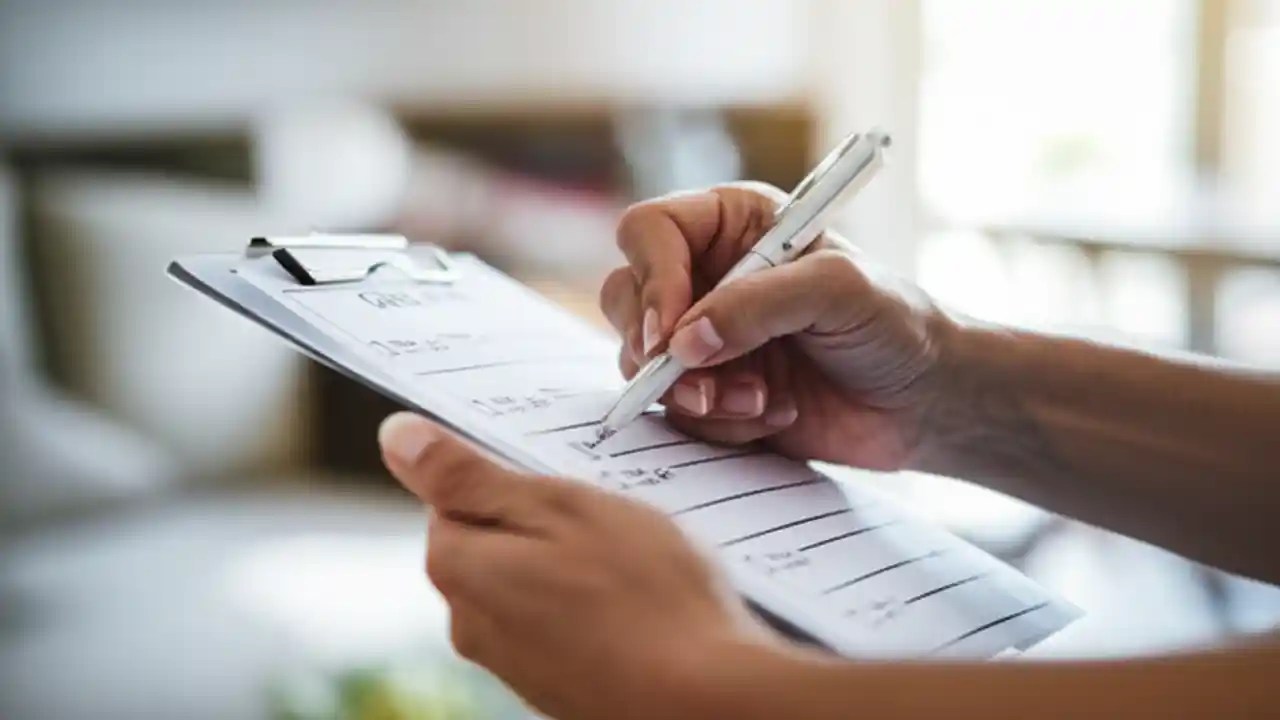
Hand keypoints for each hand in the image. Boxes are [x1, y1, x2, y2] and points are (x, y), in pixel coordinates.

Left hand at [378, 412, 785, 719]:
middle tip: (606, 521)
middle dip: (542, 522)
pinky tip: (636, 606)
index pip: (452, 495)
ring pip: (529, 582)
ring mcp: (512, 664)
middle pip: (491, 541)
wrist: (705, 699)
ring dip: (571, 566)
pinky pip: (560, 623)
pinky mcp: (552, 686)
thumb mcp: (558, 506)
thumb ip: (469, 474)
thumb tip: (396, 437)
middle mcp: (470, 624)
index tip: (563, 480)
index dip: (512, 477)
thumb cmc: (644, 596)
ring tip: (631, 566)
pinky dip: (590, 608)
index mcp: (459, 568)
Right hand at [600, 184, 955, 469]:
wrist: (926, 402)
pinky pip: (676, 413)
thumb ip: (757, 305)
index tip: (672, 334)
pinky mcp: (712, 392)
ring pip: (643, 364)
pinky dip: (719, 424)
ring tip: (762, 401)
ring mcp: (705, 338)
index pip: (649, 232)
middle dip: (658, 351)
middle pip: (626, 298)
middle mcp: (707, 276)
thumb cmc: (895, 324)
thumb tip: (683, 341)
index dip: (651, 280)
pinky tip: (776, 416)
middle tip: (701, 383)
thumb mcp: (838, 291)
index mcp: (733, 225)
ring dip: (697, 394)